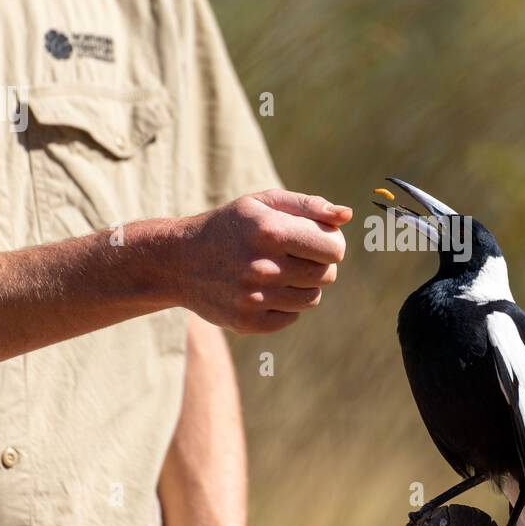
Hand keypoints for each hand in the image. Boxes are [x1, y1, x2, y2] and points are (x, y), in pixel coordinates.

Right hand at [173, 189, 350, 333]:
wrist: (178, 261)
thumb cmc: (230, 226)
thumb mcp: (262, 203)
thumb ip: (308, 206)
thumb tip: (347, 215)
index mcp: (270, 231)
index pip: (334, 248)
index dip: (331, 243)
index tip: (316, 240)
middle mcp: (263, 267)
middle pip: (327, 275)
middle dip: (318, 264)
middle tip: (294, 255)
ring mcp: (254, 298)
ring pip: (312, 298)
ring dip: (303, 285)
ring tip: (278, 272)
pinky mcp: (248, 322)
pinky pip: (292, 317)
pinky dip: (285, 305)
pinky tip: (263, 290)